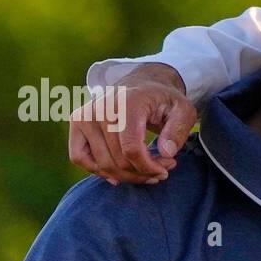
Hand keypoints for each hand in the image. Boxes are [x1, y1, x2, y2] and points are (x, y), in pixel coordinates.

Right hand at [68, 63, 197, 184]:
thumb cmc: (164, 101)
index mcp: (128, 102)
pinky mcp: (76, 122)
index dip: (149, 167)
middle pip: (118, 160)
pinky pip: (79, 157)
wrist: (142, 84)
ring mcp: (85, 115)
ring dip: (127, 176)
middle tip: (161, 171)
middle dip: (143, 173)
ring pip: (102, 164)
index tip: (165, 169)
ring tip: (146, 172)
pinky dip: (98, 171)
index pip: (131, 149)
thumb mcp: (183, 111)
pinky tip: (119, 175)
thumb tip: (166, 153)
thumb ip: (178, 130)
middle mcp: (101, 108)